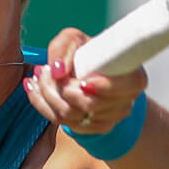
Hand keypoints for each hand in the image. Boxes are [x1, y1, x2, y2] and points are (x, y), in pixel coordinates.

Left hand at [24, 27, 147, 134]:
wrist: (87, 70)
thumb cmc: (86, 52)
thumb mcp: (75, 39)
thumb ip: (65, 47)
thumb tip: (57, 70)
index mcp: (133, 79)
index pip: (125, 88)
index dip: (104, 86)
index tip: (82, 80)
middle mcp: (125, 102)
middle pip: (88, 104)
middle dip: (59, 87)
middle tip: (44, 69)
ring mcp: (109, 119)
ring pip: (70, 115)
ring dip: (46, 95)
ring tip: (38, 77)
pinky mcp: (91, 129)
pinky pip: (62, 123)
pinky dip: (43, 105)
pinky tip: (36, 90)